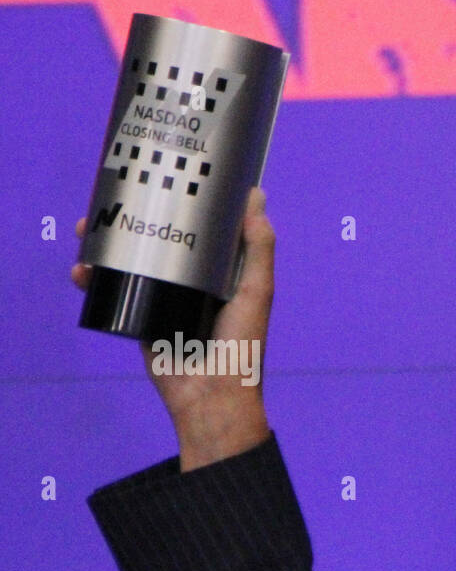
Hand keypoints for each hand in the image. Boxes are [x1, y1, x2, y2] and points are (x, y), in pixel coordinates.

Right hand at [73, 187, 274, 469]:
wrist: (210, 398)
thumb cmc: (241, 346)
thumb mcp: (257, 293)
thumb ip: (258, 250)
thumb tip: (257, 198)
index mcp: (223, 270)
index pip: (202, 227)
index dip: (183, 201)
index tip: (161, 172)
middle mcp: (194, 279)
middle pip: (160, 238)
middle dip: (133, 216)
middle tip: (109, 197)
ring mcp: (165, 296)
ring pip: (131, 259)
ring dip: (105, 242)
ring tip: (87, 229)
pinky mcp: (141, 316)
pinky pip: (113, 291)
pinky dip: (93, 278)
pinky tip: (82, 271)